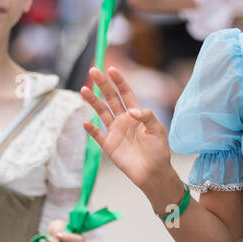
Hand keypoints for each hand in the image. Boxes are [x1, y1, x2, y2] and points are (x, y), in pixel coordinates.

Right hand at [81, 64, 173, 190]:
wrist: (154, 173)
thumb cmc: (159, 151)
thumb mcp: (158, 130)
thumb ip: (147, 117)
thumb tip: (131, 111)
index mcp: (136, 114)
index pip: (125, 93)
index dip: (118, 81)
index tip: (111, 69)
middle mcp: (123, 120)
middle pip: (110, 98)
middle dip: (102, 84)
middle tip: (93, 70)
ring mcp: (115, 132)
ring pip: (101, 112)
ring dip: (92, 101)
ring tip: (83, 90)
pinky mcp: (109, 145)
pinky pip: (97, 135)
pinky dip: (91, 129)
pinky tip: (86, 122)